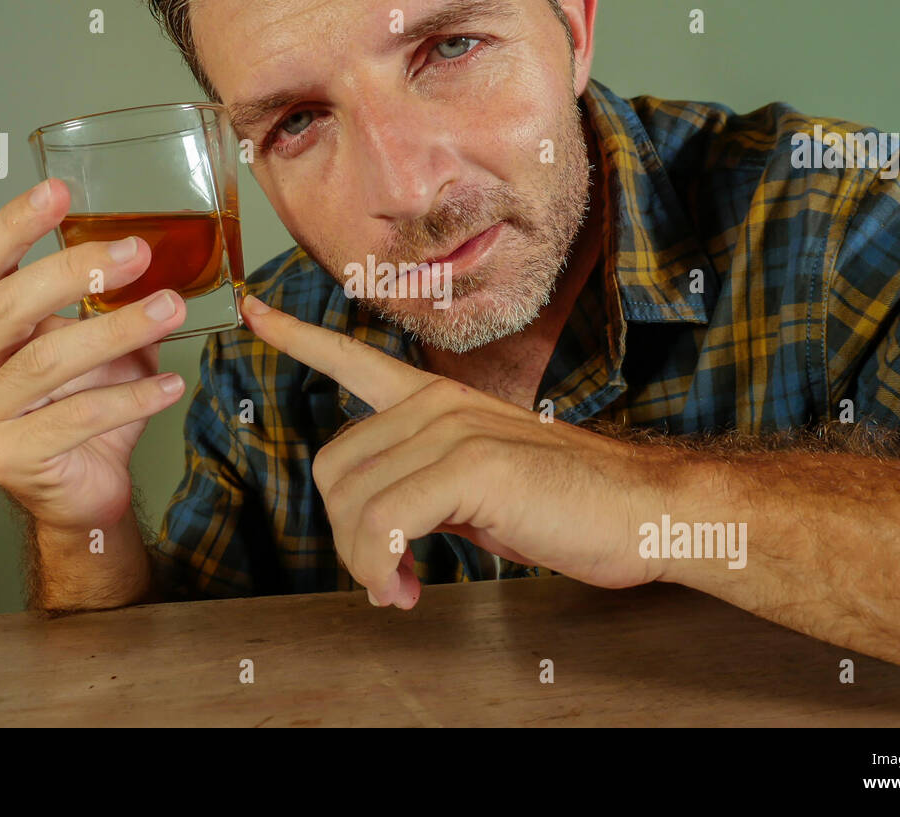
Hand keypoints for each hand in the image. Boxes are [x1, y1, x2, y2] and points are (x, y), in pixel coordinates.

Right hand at [0, 178, 189, 532]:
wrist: (82, 494)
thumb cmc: (85, 411)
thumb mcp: (101, 347)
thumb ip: (111, 305)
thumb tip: (163, 253)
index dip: (15, 224)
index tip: (58, 190)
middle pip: (8, 307)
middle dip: (74, 272)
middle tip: (136, 252)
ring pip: (46, 362)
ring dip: (115, 331)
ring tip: (170, 310)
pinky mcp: (10, 458)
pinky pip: (78, 417)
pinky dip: (131, 398)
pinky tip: (170, 384)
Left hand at [240, 293, 678, 607]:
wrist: (646, 511)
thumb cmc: (569, 503)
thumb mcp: (482, 486)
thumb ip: (427, 486)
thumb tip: (383, 531)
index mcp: (438, 400)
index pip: (353, 359)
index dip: (298, 336)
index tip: (253, 310)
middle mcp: (437, 404)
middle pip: (334, 467)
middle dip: (346, 535)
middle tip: (386, 576)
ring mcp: (455, 429)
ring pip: (355, 499)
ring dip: (365, 561)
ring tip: (400, 589)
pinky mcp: (474, 466)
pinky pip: (388, 521)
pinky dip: (384, 565)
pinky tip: (408, 589)